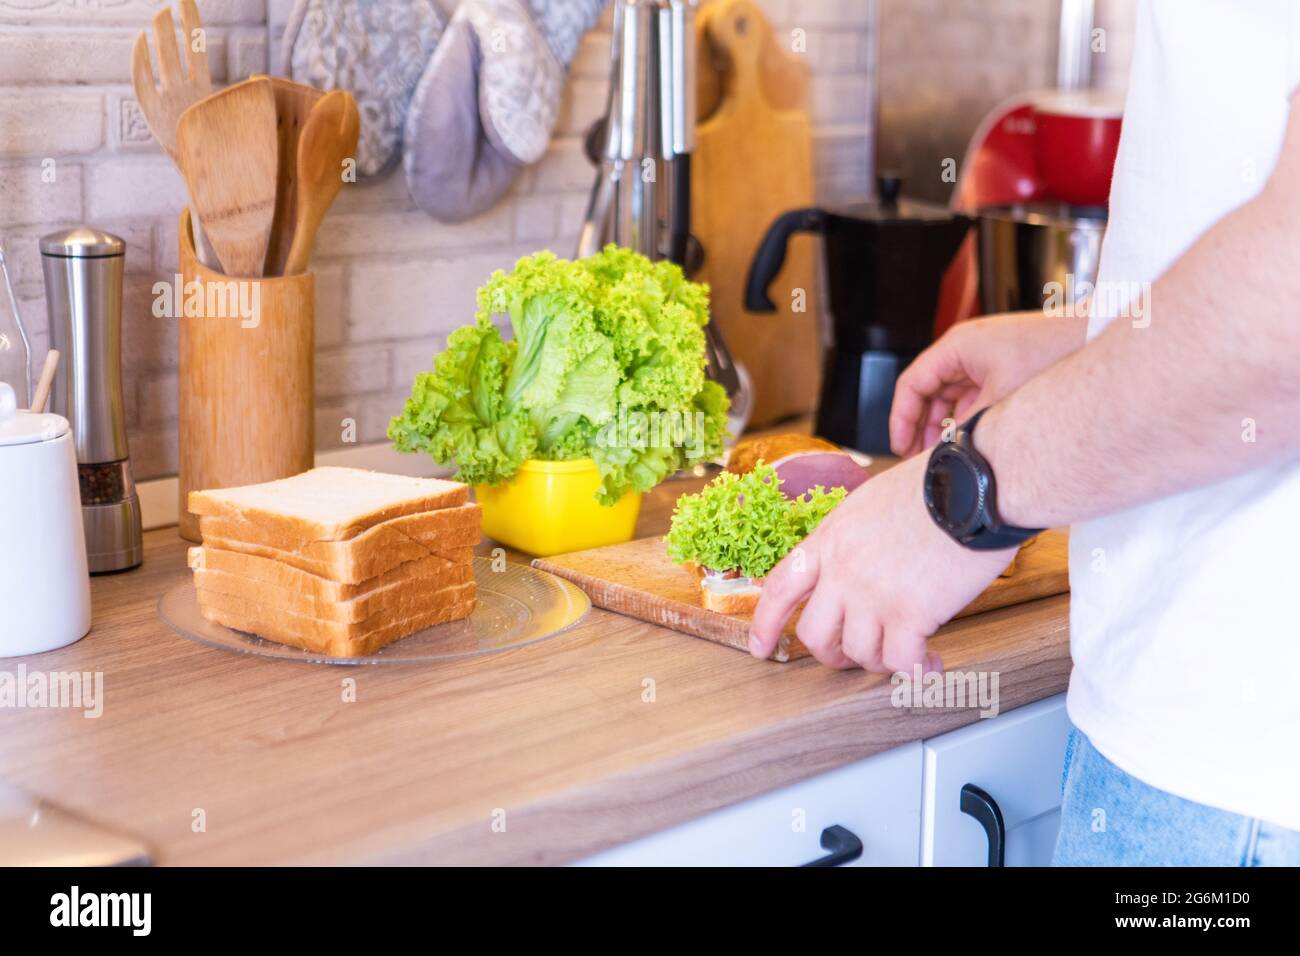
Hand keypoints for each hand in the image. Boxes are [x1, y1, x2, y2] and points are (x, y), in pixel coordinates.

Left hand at [748, 454, 1016, 670]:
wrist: (974, 482)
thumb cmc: (935, 484)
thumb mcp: (871, 502)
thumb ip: (853, 538)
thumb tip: (856, 564)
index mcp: (830, 538)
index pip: (780, 588)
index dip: (765, 623)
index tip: (760, 647)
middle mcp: (842, 569)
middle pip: (814, 634)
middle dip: (832, 654)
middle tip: (855, 656)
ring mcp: (872, 593)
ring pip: (859, 653)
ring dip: (881, 661)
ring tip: (907, 651)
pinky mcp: (910, 613)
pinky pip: (900, 662)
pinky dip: (916, 669)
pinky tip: (931, 661)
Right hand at [889, 311, 1086, 457]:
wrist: (1093, 335)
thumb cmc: (1052, 351)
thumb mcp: (1002, 397)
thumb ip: (970, 428)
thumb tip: (950, 456)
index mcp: (955, 347)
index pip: (911, 384)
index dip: (900, 419)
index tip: (900, 448)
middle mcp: (964, 351)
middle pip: (927, 393)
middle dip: (921, 428)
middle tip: (919, 460)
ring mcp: (982, 361)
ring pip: (948, 399)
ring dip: (943, 426)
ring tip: (943, 455)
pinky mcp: (999, 370)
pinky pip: (970, 398)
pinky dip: (964, 420)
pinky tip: (969, 442)